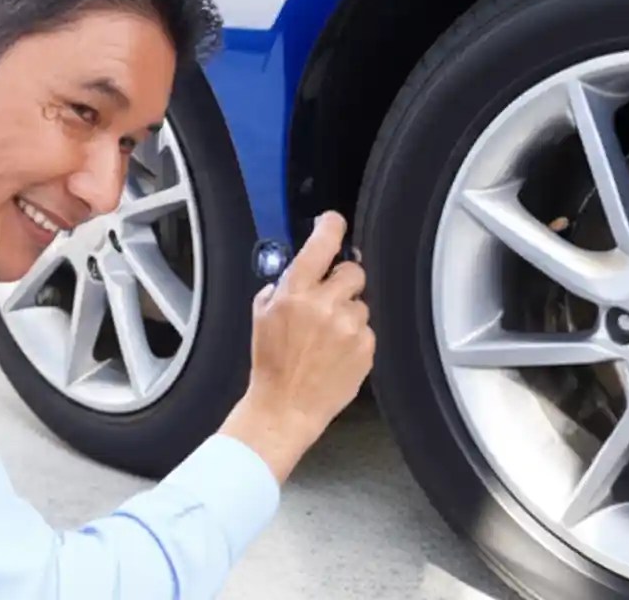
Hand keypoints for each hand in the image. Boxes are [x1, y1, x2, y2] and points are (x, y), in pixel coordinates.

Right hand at [220, 211, 374, 482]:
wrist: (285, 406)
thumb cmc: (271, 364)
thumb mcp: (261, 316)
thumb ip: (280, 288)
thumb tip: (295, 271)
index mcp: (296, 292)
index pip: (322, 244)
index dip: (331, 227)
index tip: (334, 222)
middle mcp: (325, 305)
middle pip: (354, 271)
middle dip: (343, 282)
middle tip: (330, 299)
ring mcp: (349, 327)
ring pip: (361, 303)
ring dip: (348, 314)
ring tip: (328, 337)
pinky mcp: (365, 347)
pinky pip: (367, 329)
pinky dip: (355, 337)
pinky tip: (336, 353)